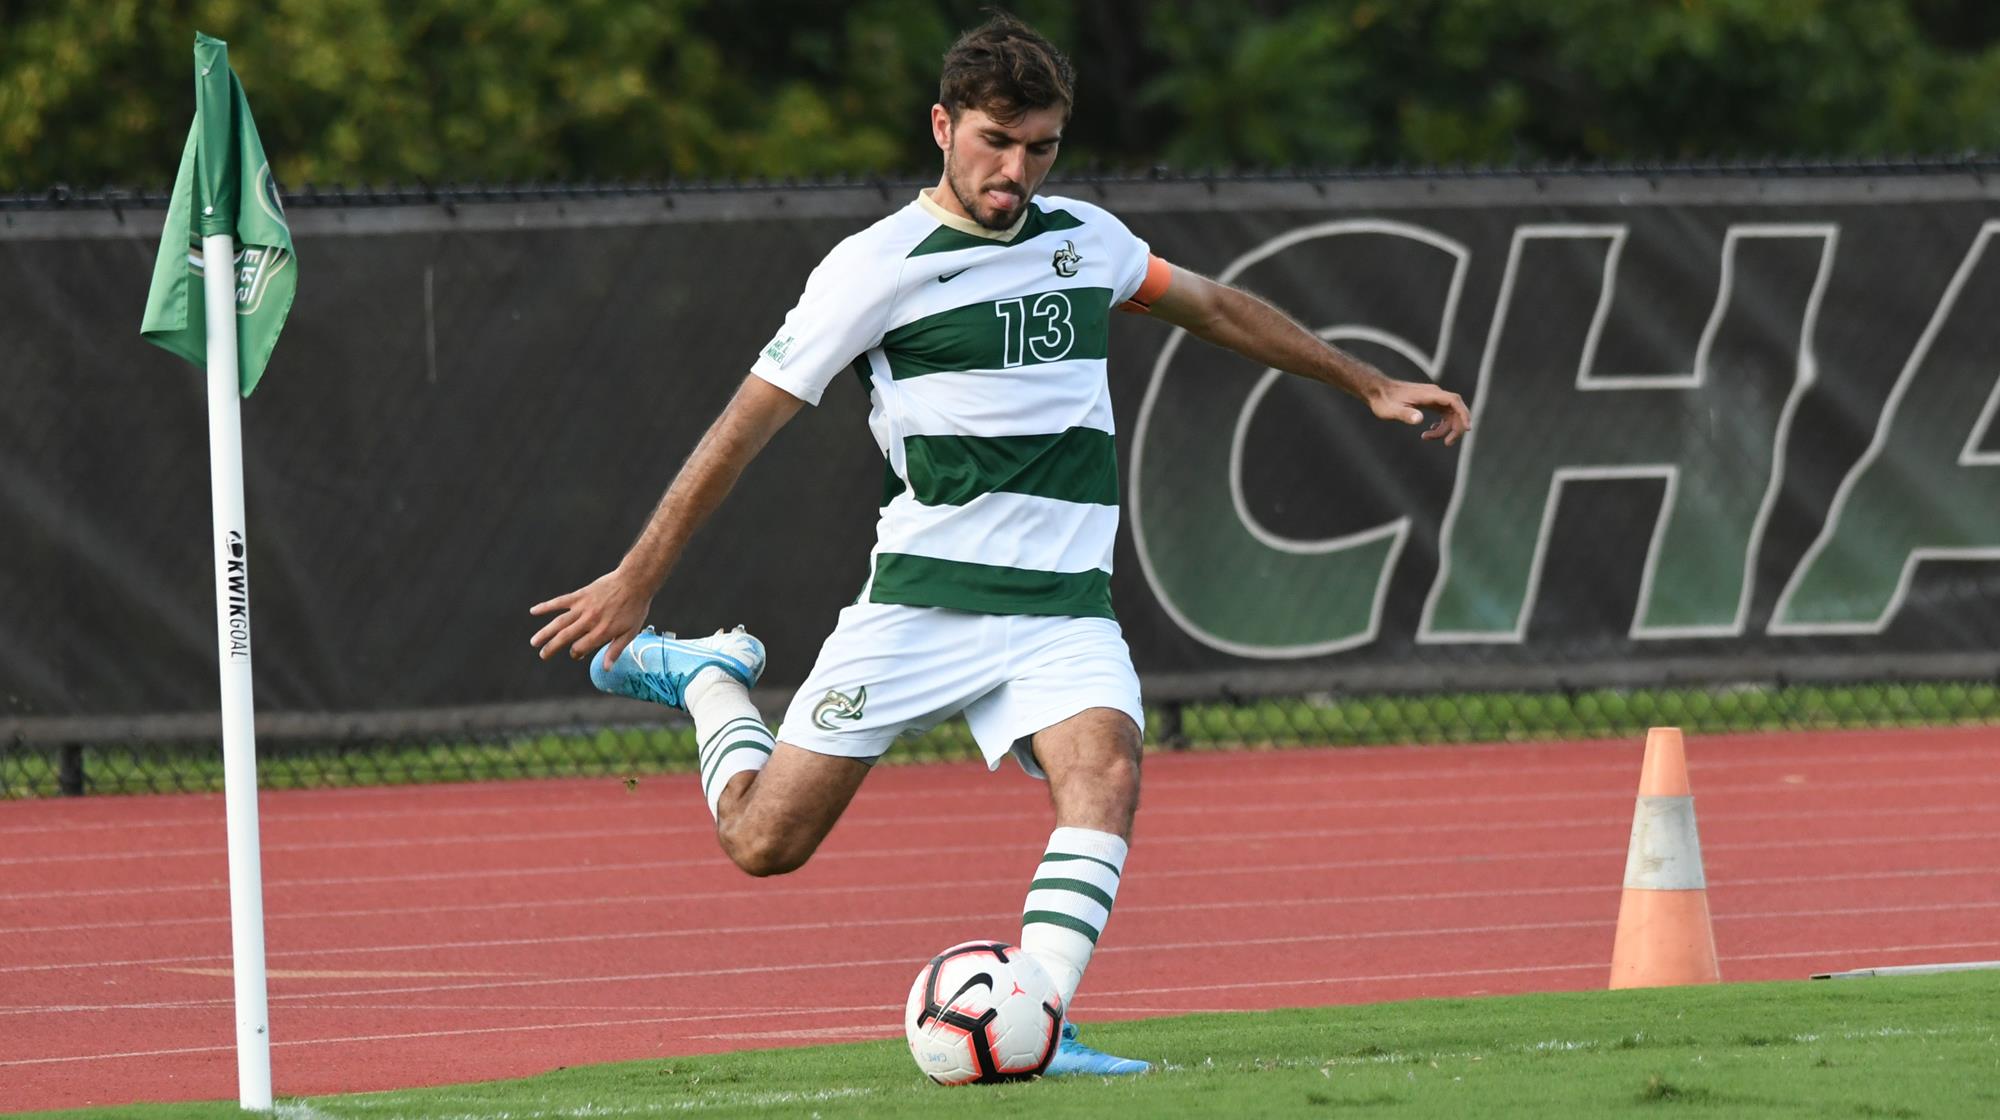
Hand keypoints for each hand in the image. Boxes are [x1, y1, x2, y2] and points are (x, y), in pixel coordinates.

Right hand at [529, 568, 654, 668]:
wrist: (634, 582)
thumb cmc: (635, 609)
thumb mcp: (630, 633)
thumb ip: (616, 651)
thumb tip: (606, 669)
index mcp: (601, 632)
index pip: (580, 648)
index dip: (576, 653)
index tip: (575, 653)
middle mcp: (589, 621)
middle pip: (565, 637)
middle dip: (552, 647)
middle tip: (543, 655)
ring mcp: (583, 607)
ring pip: (559, 622)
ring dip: (545, 632)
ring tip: (534, 642)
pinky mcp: (580, 595)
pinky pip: (559, 602)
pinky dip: (546, 606)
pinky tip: (533, 611)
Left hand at [1369, 379, 1470, 445]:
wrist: (1377, 391)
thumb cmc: (1384, 401)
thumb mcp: (1392, 410)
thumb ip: (1406, 414)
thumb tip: (1419, 419)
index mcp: (1429, 394)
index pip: (1454, 401)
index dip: (1463, 414)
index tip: (1467, 428)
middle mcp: (1434, 394)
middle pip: (1456, 409)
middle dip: (1456, 427)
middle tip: (1447, 443)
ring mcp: (1433, 398)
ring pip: (1450, 413)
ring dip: (1445, 428)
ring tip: (1426, 438)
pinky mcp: (1429, 402)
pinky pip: (1443, 413)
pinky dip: (1441, 424)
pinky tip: (1429, 432)